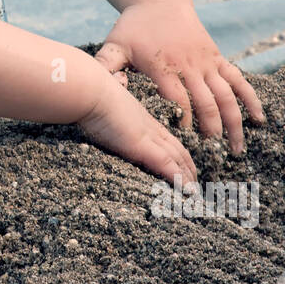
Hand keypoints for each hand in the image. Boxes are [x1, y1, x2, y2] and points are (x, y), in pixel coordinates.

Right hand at [76, 69, 197, 185]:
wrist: (89, 91)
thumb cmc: (90, 97)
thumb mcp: (102, 108)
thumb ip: (107, 113)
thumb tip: (103, 104)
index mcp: (142, 120)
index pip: (167, 139)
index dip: (178, 153)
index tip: (183, 166)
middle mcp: (150, 128)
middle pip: (178, 150)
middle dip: (187, 167)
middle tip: (194, 184)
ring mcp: (148, 137)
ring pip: (177, 159)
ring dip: (188, 176)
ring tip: (195, 192)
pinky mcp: (142, 146)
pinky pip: (167, 165)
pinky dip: (180, 179)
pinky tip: (188, 191)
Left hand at [94, 0, 265, 154]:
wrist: (159, 0)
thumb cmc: (133, 28)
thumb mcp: (114, 45)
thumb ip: (105, 66)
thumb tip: (89, 82)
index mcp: (163, 66)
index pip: (177, 97)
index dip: (184, 120)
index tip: (186, 142)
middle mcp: (189, 65)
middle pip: (207, 100)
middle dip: (212, 128)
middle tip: (215, 155)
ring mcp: (207, 62)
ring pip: (227, 94)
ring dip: (235, 121)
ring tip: (237, 148)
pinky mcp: (218, 58)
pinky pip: (239, 80)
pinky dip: (251, 99)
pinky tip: (260, 119)